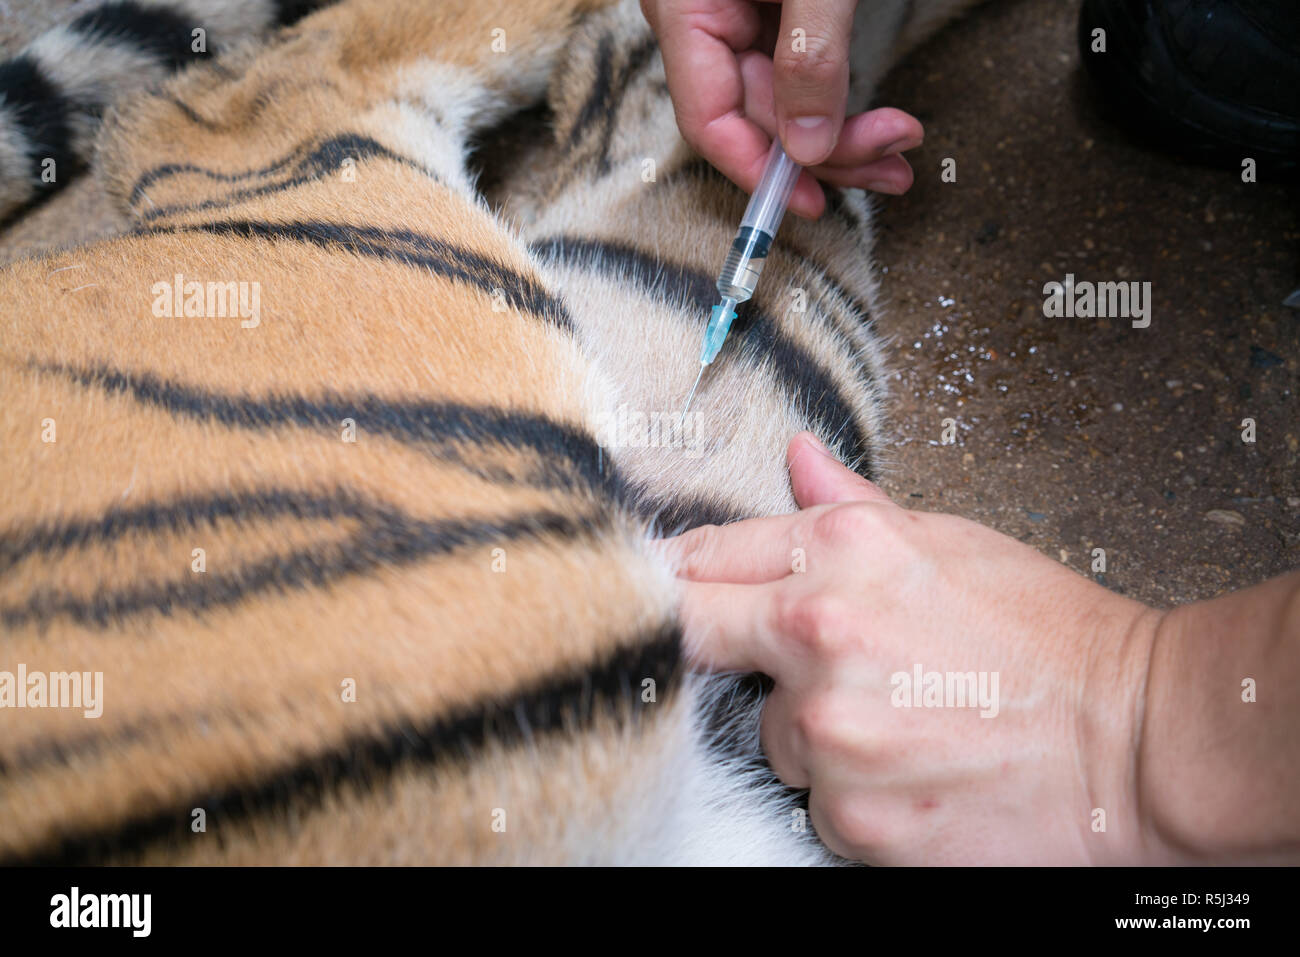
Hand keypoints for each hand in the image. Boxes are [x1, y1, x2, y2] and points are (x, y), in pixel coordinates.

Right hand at [641, 0, 923, 217]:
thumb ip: (810, 54)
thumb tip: (809, 147)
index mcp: (685, 10)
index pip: (708, 120)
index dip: (760, 170)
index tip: (814, 201)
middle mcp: (700, 21)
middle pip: (753, 119)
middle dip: (826, 150)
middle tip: (891, 167)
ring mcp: (732, 16)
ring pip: (779, 102)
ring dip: (841, 131)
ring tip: (899, 146)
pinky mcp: (765, 11)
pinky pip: (793, 74)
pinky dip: (834, 98)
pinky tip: (873, 121)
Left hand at [663, 432, 1165, 863]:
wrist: (1134, 739)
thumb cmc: (1048, 635)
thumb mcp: (948, 540)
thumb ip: (848, 504)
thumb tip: (797, 455)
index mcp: (840, 553)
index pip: (704, 557)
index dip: (680, 575)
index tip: (669, 587)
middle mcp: (821, 636)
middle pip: (704, 646)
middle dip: (734, 651)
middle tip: (808, 662)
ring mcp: (832, 734)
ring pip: (773, 735)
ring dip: (814, 732)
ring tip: (900, 719)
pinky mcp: (852, 818)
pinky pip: (814, 802)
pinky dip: (853, 793)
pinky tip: (914, 769)